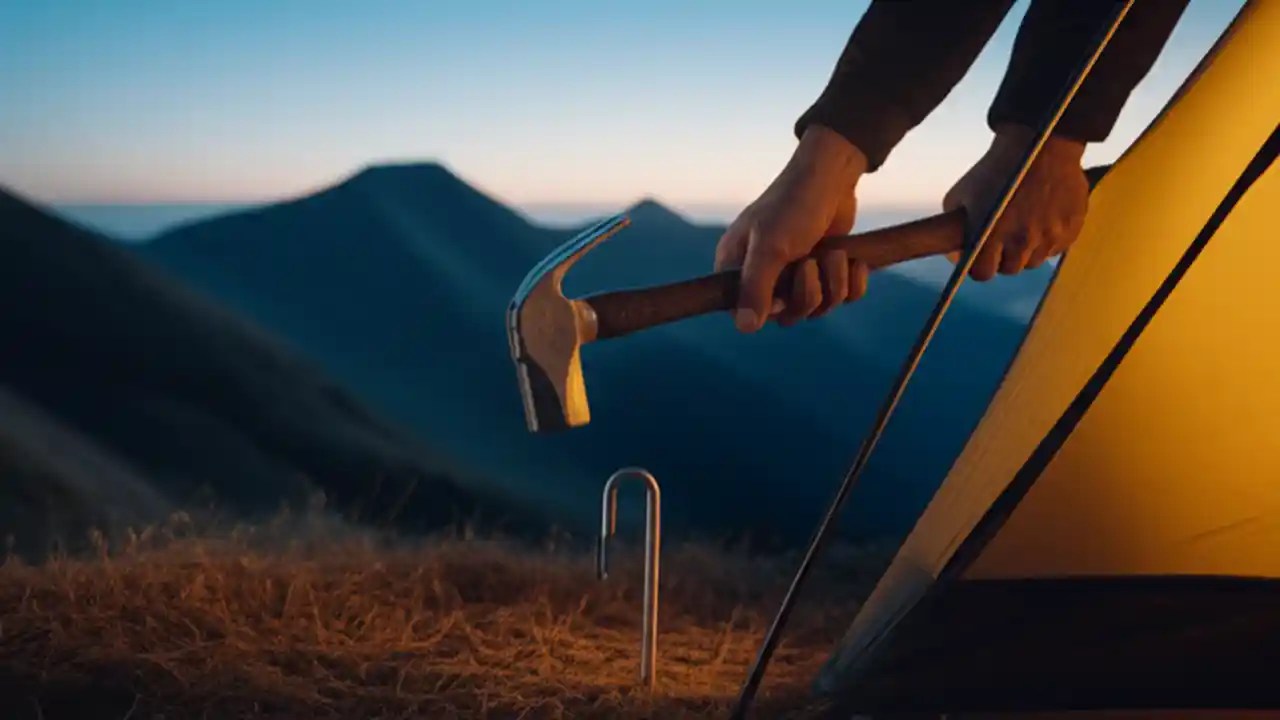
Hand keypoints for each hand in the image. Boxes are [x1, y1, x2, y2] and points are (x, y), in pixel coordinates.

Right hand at [715, 125, 870, 332]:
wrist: (833, 177)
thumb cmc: (792, 206)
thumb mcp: (770, 248)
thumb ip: (755, 288)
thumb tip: (744, 328)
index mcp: (739, 268)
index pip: (742, 313)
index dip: (768, 310)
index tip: (781, 293)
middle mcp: (766, 275)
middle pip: (788, 316)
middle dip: (808, 293)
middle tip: (809, 262)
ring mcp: (798, 275)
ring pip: (818, 309)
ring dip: (833, 282)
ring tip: (832, 252)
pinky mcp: (827, 271)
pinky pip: (843, 299)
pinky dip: (852, 282)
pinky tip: (853, 259)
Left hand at [943, 124, 1089, 279]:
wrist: (1039, 144)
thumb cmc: (994, 171)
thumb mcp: (961, 196)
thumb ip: (955, 231)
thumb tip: (958, 256)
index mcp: (990, 235)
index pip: (983, 273)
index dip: (980, 266)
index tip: (982, 256)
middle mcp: (1021, 240)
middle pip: (1010, 269)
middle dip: (1004, 258)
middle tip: (1003, 239)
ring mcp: (1049, 236)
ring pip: (1035, 260)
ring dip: (1027, 250)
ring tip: (1023, 226)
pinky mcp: (1071, 228)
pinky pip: (1056, 248)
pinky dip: (1048, 239)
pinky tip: (1042, 219)